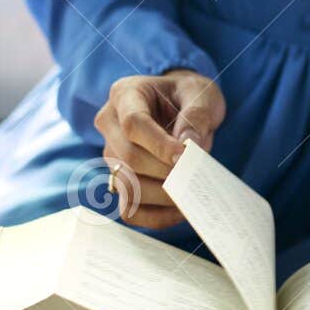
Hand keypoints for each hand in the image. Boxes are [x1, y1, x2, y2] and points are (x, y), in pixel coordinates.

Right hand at [94, 69, 225, 229]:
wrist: (181, 104)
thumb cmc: (188, 95)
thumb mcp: (200, 93)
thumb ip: (197, 116)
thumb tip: (189, 145)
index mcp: (125, 94)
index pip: (132, 124)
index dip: (158, 144)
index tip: (185, 157)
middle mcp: (109, 124)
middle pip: (129, 158)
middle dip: (166, 172)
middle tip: (196, 174)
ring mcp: (110, 154)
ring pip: (128, 186)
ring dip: (163, 195)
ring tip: (193, 189)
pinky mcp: (119, 181)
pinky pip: (130, 210)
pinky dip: (156, 216)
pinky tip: (180, 209)